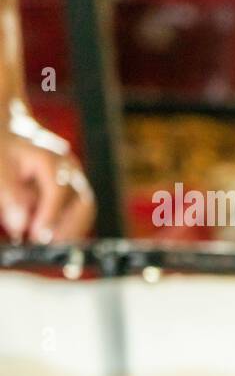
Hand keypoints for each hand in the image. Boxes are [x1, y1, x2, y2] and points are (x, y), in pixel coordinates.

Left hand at [0, 111, 94, 242]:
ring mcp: (76, 178)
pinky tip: (53, 238)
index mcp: (52, 158)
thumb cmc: (5, 146)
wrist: (12, 128)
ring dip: (70, 230)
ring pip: (84, 210)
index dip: (50, 216)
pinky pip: (79, 212)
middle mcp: (70, 168)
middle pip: (83, 203)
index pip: (59, 192)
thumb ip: (9, 194)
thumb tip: (20, 226)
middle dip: (69, 228)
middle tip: (50, 247)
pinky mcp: (74, 188)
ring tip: (51, 246)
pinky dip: (68, 226)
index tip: (38, 236)